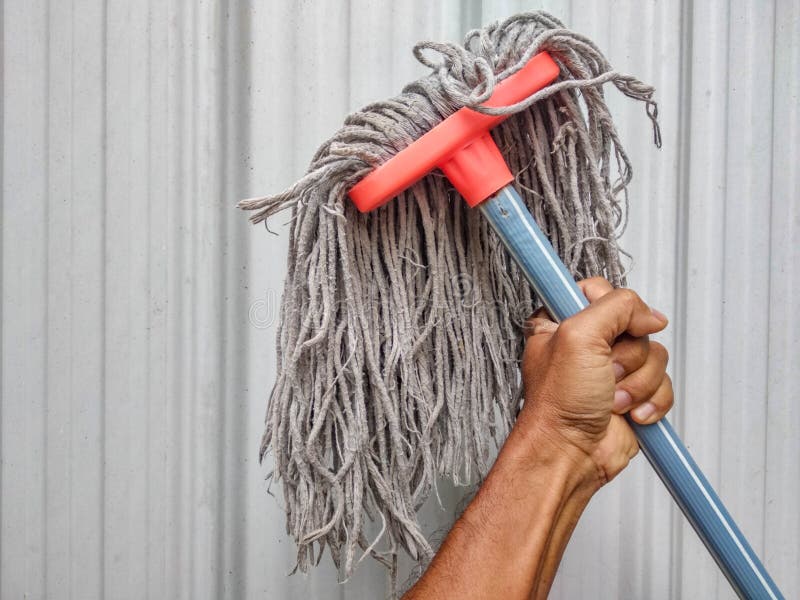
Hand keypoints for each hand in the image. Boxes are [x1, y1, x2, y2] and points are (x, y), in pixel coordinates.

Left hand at [516, 277, 672, 484]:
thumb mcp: (578, 335)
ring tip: (611, 398)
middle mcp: (588, 341)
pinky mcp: (633, 393)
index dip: (612, 311)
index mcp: (561, 320)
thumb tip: (650, 315)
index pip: (601, 290)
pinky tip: (629, 414)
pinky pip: (663, 384)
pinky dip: (651, 401)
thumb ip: (617, 306)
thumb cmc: (559, 403)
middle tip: (604, 373)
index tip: (605, 331)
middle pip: (636, 324)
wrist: (570, 453)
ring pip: (654, 355)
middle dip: (626, 356)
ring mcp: (612, 368)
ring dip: (637, 382)